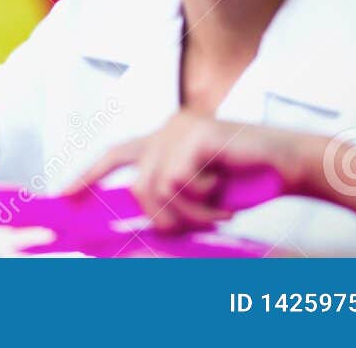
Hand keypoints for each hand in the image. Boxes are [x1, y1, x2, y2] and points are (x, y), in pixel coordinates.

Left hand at [65, 111, 322, 231]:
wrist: (291, 166)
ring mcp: (181, 127)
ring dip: (189, 213)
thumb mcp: (199, 198)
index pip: (117, 154)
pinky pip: (178, 182)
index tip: (64, 195)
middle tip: (197, 225)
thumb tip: (137, 227)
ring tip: (218, 210)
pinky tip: (224, 191)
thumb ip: (167, 202)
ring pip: (156, 188)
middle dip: (165, 217)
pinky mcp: (195, 133)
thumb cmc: (247, 184)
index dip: (88, 174)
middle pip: (138, 186)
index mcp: (165, 139)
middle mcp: (168, 128)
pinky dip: (203, 200)